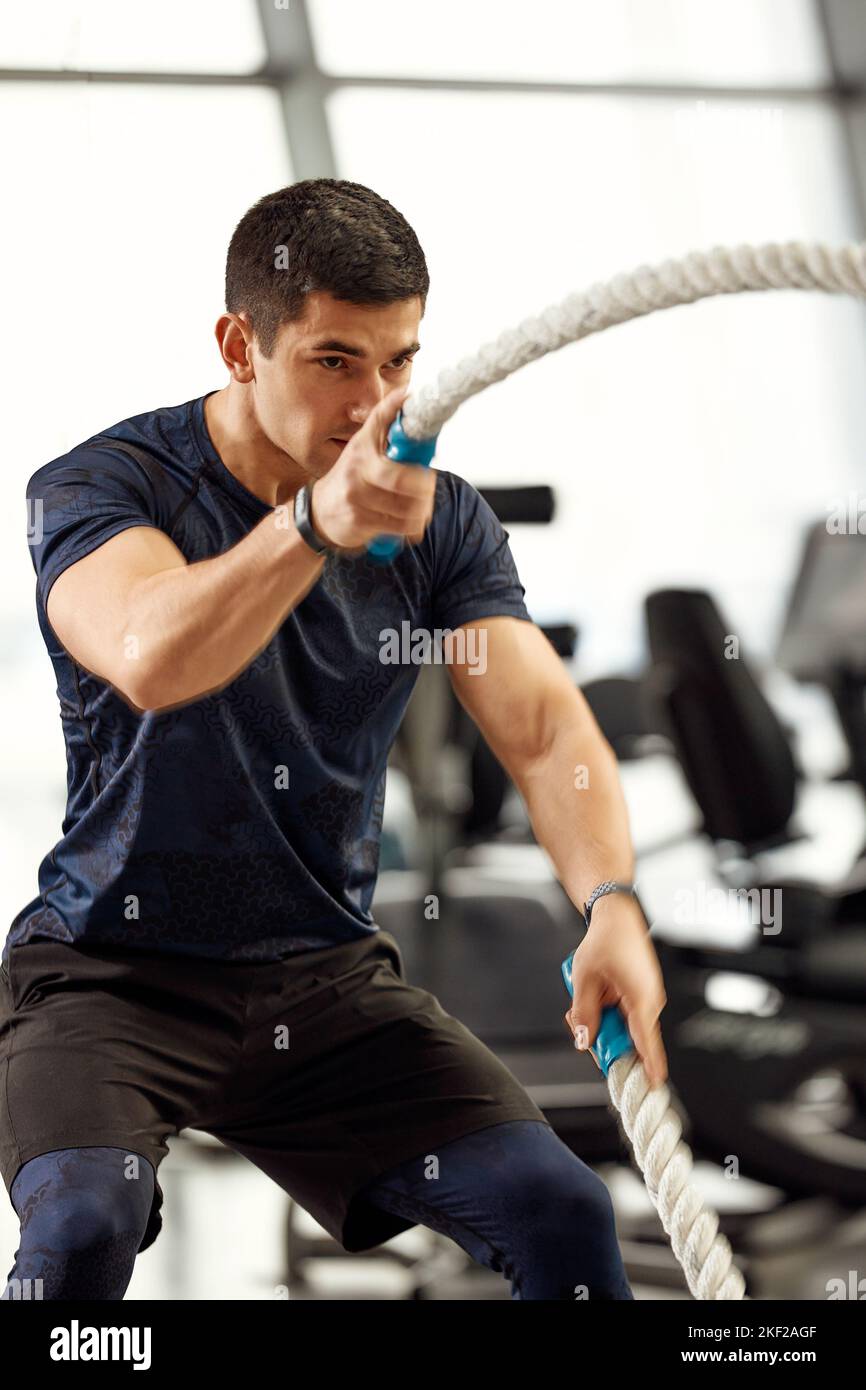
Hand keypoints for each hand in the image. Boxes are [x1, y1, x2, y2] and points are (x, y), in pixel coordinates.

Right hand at [309, 386, 435, 553]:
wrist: (320, 511)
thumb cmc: (351, 477)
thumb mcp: (363, 447)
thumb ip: (385, 426)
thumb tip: (407, 396)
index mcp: (362, 445)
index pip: (379, 419)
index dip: (395, 407)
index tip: (409, 397)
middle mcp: (356, 467)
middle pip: (400, 478)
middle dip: (424, 486)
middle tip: (429, 487)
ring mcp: (355, 496)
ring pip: (405, 506)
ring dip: (422, 510)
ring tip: (423, 509)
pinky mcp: (357, 521)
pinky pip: (397, 526)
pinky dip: (411, 527)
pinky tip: (410, 523)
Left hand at [563, 897, 668, 1086]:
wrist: (617, 915)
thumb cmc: (605, 940)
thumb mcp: (584, 979)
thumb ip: (583, 1013)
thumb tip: (583, 1040)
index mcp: (642, 999)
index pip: (646, 1042)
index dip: (648, 1066)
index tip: (652, 1086)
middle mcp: (649, 1001)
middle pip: (629, 1039)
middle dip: (603, 1038)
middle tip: (579, 1026)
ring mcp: (646, 998)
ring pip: (624, 1027)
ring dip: (602, 1022)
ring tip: (584, 998)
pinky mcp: (640, 993)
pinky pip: (624, 1014)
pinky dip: (607, 1011)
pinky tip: (594, 995)